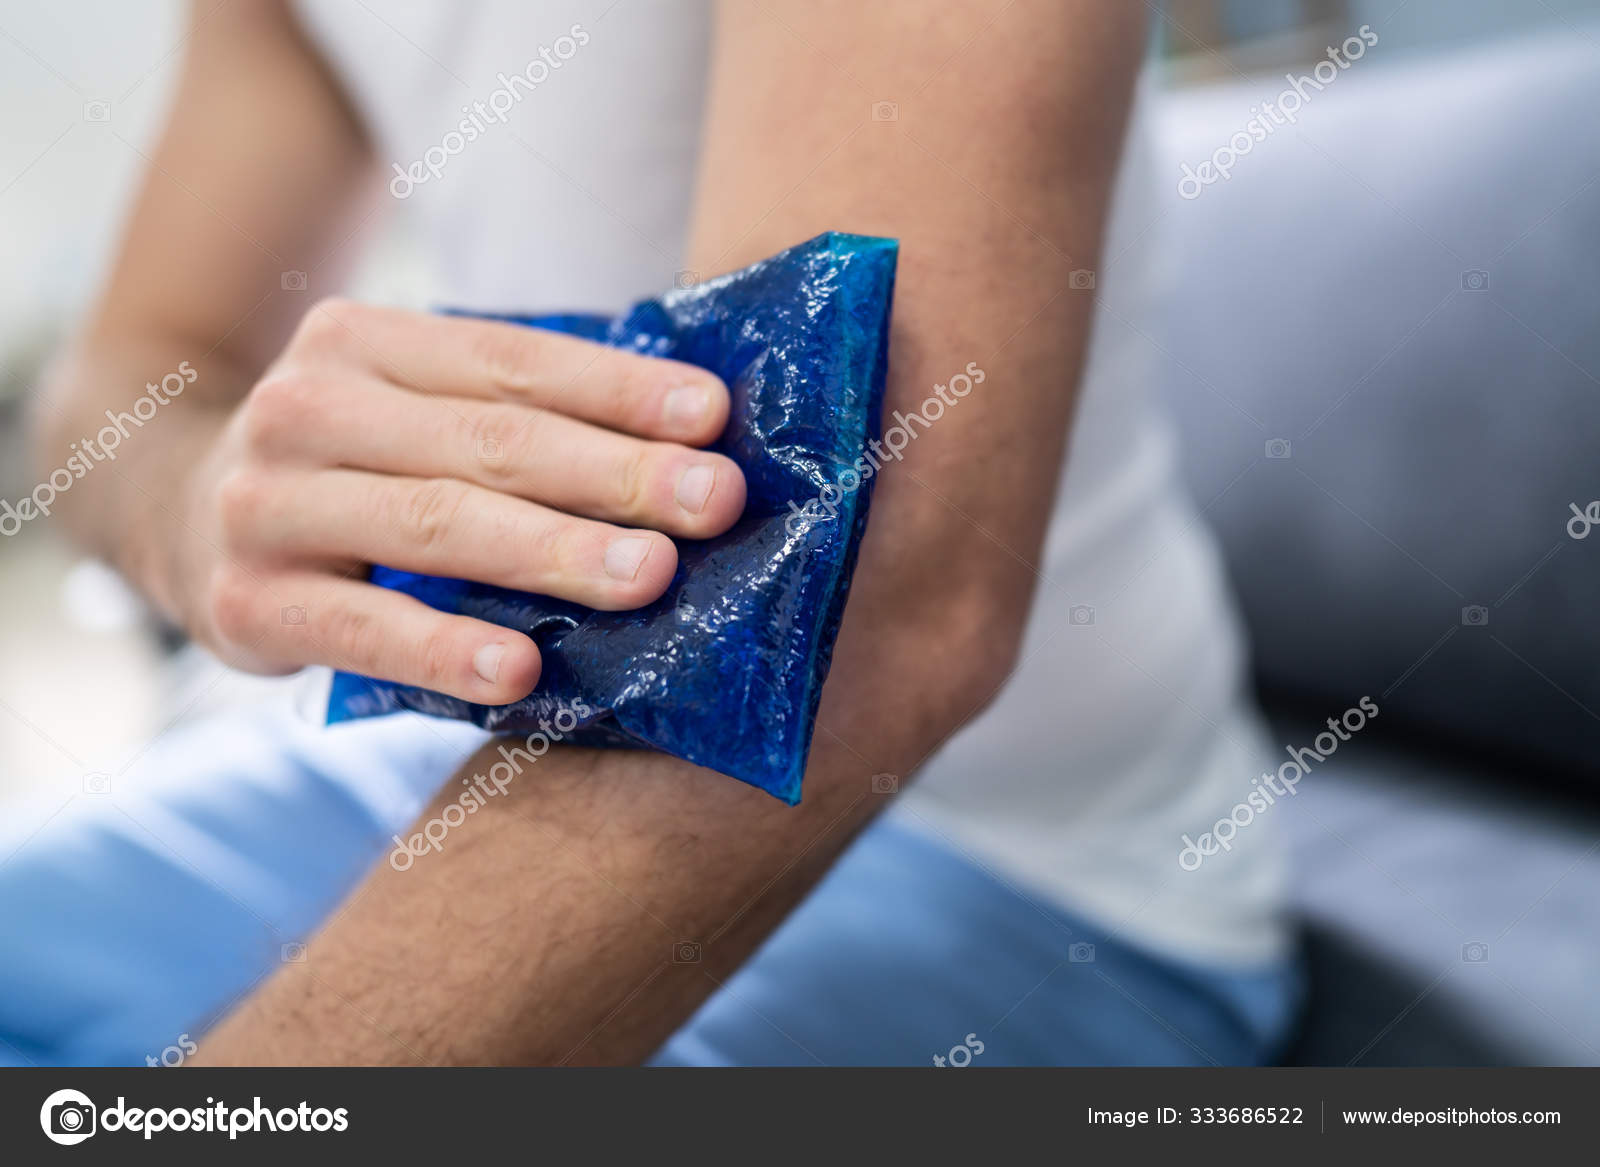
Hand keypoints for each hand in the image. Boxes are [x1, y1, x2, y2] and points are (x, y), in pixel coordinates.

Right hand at [175, 298, 744, 702]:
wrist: (178, 516)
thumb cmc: (355, 464)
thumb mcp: (413, 410)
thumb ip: (516, 411)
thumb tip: (692, 430)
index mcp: (361, 342)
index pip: (510, 361)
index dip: (616, 388)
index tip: (714, 417)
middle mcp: (306, 407)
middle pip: (488, 442)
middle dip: (615, 472)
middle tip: (714, 501)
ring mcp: (268, 504)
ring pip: (436, 524)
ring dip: (553, 553)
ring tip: (651, 576)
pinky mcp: (248, 604)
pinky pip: (363, 630)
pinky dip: (445, 650)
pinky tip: (523, 674)